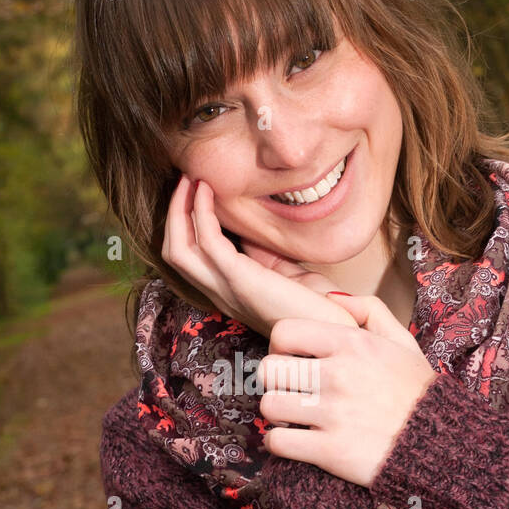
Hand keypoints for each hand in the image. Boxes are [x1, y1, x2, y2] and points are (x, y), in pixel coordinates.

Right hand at [161, 174, 358, 338]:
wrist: (335, 328)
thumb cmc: (316, 303)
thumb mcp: (280, 270)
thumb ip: (257, 252)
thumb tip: (244, 227)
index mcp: (227, 292)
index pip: (188, 260)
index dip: (182, 225)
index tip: (193, 193)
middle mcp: (220, 294)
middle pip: (174, 254)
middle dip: (173, 214)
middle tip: (184, 180)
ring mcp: (227, 290)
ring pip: (179, 250)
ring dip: (179, 210)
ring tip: (189, 180)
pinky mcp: (241, 280)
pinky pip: (208, 241)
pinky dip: (202, 212)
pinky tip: (208, 191)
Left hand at [259, 294, 437, 485]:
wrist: (442, 444)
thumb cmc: (418, 392)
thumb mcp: (402, 342)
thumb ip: (369, 310)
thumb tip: (332, 297)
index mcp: (352, 343)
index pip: (283, 332)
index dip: (280, 347)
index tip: (292, 359)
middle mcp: (338, 374)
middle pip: (268, 370)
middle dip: (274, 381)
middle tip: (290, 390)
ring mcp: (332, 413)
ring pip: (268, 406)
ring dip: (276, 414)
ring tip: (293, 417)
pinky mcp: (329, 450)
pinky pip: (276, 441)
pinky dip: (279, 443)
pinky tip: (294, 441)